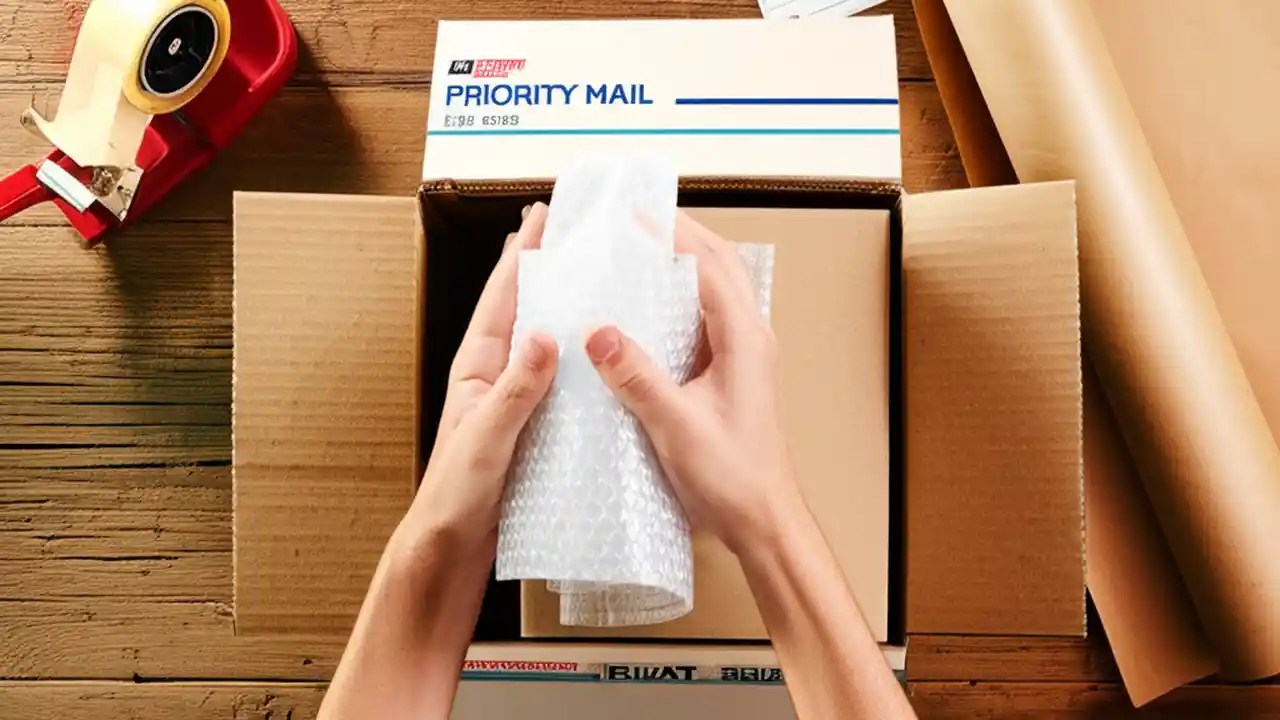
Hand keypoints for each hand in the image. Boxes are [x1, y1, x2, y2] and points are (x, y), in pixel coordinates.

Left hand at [399, 203, 557, 555]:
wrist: (452, 550)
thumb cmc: (456, 497)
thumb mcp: (487, 438)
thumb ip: (515, 390)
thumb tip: (541, 334)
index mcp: (476, 370)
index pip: (502, 299)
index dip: (522, 256)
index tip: (542, 217)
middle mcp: (494, 378)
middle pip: (522, 309)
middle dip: (542, 269)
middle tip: (569, 230)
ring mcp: (514, 401)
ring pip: (542, 342)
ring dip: (562, 309)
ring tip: (591, 278)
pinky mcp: (532, 428)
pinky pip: (558, 380)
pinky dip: (576, 358)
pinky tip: (599, 355)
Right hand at [585, 212, 803, 553]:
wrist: (764, 520)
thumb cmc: (733, 477)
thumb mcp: (676, 426)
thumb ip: (637, 377)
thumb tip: (597, 332)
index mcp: (744, 339)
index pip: (709, 265)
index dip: (672, 235)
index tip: (632, 215)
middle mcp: (750, 338)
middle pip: (721, 265)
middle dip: (682, 235)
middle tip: (637, 218)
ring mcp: (744, 354)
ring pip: (717, 288)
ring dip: (685, 261)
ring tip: (641, 248)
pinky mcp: (732, 374)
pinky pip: (708, 318)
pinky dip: (683, 296)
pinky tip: (650, 306)